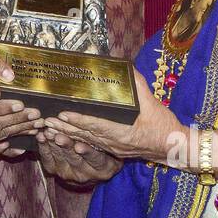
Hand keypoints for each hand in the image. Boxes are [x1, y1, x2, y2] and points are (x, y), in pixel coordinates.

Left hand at [35, 128, 121, 184]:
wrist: (88, 169)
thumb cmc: (102, 152)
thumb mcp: (109, 147)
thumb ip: (103, 137)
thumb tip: (95, 122)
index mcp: (104, 168)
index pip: (96, 159)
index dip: (87, 152)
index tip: (79, 147)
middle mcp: (86, 175)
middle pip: (75, 158)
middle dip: (66, 146)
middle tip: (59, 136)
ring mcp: (69, 175)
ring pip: (60, 158)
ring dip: (53, 144)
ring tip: (49, 132)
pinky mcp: (55, 172)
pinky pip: (48, 159)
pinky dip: (44, 147)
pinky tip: (41, 137)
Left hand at [43, 68, 182, 160]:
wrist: (174, 146)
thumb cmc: (163, 125)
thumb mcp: (152, 102)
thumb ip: (137, 84)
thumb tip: (124, 67)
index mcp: (123, 133)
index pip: (95, 124)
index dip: (78, 119)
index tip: (62, 113)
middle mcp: (114, 143)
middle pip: (84, 134)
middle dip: (63, 127)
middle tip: (44, 122)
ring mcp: (112, 148)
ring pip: (85, 141)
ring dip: (65, 134)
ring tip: (47, 129)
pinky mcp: (112, 150)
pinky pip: (90, 144)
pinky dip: (75, 139)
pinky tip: (63, 136)